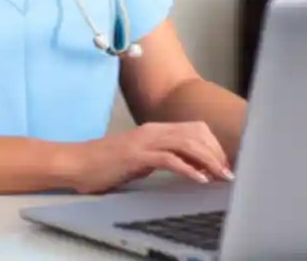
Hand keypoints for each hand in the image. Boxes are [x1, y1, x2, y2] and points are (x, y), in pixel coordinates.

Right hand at [62, 122, 234, 194]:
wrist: (78, 163)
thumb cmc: (107, 164)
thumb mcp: (142, 158)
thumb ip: (164, 157)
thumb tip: (189, 166)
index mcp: (155, 129)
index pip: (194, 128)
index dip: (213, 144)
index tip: (224, 163)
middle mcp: (153, 130)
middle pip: (195, 133)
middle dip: (216, 152)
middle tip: (227, 172)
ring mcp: (144, 141)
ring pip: (186, 143)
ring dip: (208, 160)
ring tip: (220, 176)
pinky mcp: (136, 156)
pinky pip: (169, 159)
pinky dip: (188, 168)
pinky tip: (199, 179)